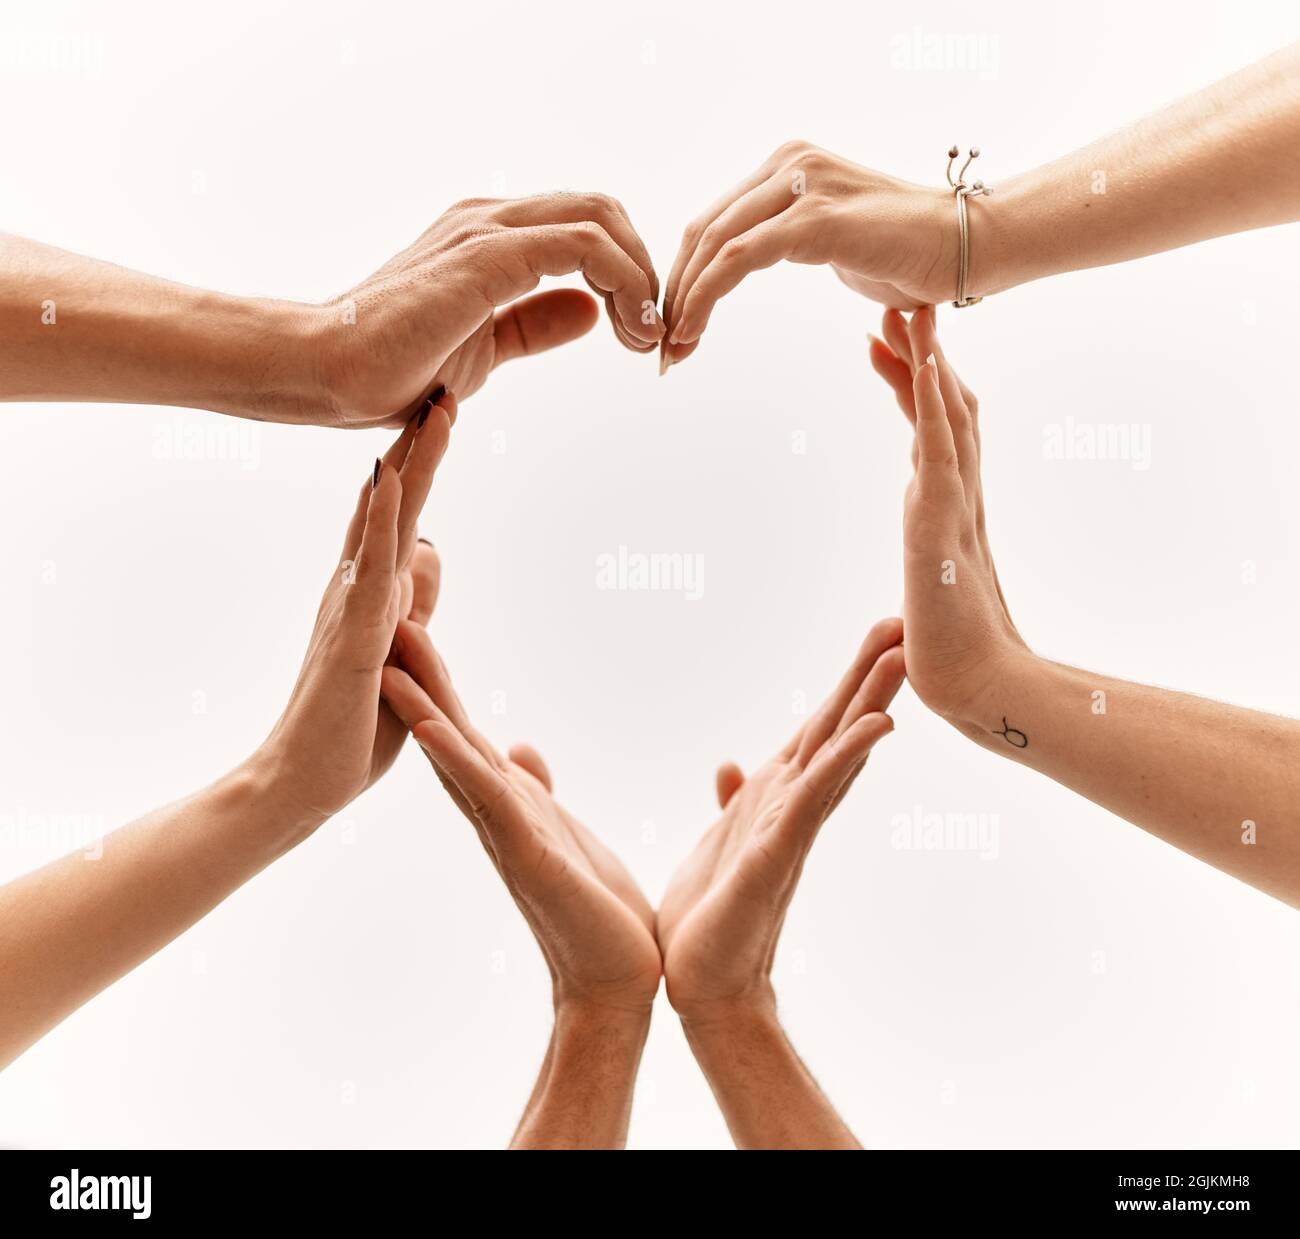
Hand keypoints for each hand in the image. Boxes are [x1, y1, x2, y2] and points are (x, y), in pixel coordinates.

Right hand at [252, 393, 453, 826]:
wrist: (303, 783)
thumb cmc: (353, 723)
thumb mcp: (400, 650)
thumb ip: (412, 601)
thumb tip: (431, 551)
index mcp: (369, 593)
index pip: (400, 518)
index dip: (422, 467)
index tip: (445, 415)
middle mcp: (354, 587)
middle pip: (391, 504)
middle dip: (419, 446)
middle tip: (445, 386)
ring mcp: (350, 608)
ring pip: (385, 523)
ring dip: (410, 464)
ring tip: (434, 409)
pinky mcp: (353, 638)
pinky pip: (370, 571)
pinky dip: (383, 522)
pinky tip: (392, 481)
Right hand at [318, 193, 664, 426]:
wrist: (329, 372)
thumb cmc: (391, 366)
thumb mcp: (484, 348)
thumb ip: (534, 324)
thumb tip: (592, 311)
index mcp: (490, 236)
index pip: (585, 226)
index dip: (628, 272)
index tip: (641, 331)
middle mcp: (491, 220)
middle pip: (603, 210)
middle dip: (645, 268)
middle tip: (651, 331)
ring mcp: (487, 231)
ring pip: (600, 219)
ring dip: (641, 276)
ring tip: (644, 335)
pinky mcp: (486, 256)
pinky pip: (580, 246)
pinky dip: (623, 281)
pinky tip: (628, 328)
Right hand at [380, 622, 660, 1017]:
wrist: (616, 975)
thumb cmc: (593, 907)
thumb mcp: (562, 830)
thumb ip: (534, 790)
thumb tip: (519, 751)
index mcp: (506, 803)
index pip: (462, 732)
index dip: (436, 682)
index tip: (410, 629)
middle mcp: (494, 813)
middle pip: (446, 734)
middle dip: (419, 680)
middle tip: (386, 621)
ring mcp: (504, 833)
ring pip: (454, 759)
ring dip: (422, 710)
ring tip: (390, 664)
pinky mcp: (525, 853)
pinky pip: (486, 796)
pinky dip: (457, 759)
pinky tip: (433, 725)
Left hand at [656, 620, 905, 1024]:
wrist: (703, 984)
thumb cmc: (713, 917)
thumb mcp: (719, 842)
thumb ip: (735, 801)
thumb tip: (731, 767)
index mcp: (778, 798)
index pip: (821, 729)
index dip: (849, 684)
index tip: (879, 639)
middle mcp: (795, 805)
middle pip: (839, 727)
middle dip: (869, 674)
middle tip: (905, 622)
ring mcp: (792, 827)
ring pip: (838, 751)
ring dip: (868, 701)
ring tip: (901, 655)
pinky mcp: (778, 852)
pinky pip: (817, 795)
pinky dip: (845, 758)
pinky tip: (876, 726)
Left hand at [661, 141, 955, 369]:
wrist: (968, 247)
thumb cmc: (906, 255)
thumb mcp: (830, 241)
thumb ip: (784, 241)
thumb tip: (742, 263)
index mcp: (786, 166)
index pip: (714, 221)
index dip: (683, 276)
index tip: (671, 326)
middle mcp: (788, 163)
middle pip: (703, 231)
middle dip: (675, 293)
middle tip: (660, 346)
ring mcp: (802, 183)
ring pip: (714, 243)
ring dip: (685, 301)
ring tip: (673, 348)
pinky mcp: (815, 217)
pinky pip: (739, 257)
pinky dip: (706, 297)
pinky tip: (692, 331)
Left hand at [867, 306, 1027, 728]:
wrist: (975, 685)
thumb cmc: (952, 647)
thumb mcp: (933, 583)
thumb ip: (930, 552)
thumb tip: (918, 537)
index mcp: (954, 507)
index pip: (937, 430)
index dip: (917, 382)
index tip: (892, 343)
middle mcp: (960, 496)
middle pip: (944, 407)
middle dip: (921, 353)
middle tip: (898, 300)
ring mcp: (956, 504)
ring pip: (945, 415)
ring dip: (925, 359)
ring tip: (907, 308)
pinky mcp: (945, 522)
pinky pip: (939, 449)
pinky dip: (929, 402)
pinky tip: (921, 362)